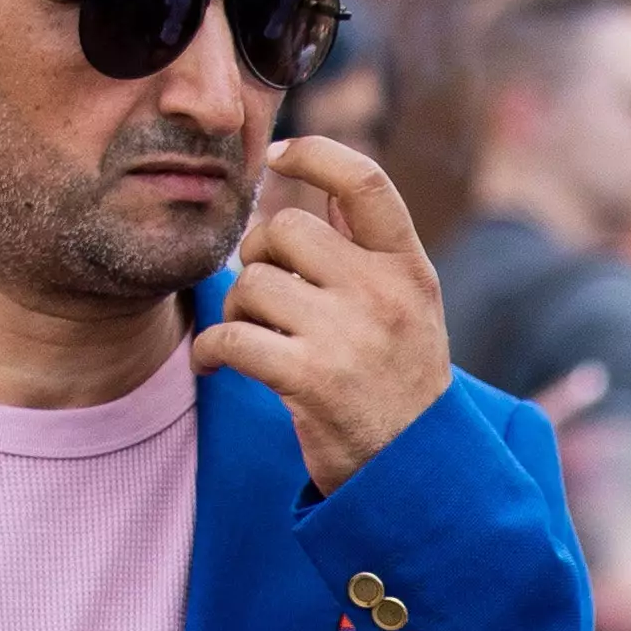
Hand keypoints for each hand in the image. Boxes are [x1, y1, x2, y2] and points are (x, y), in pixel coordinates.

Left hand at [191, 138, 451, 491]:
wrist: (418, 475)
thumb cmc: (401, 385)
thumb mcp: (410, 310)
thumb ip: (370, 248)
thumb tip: (324, 181)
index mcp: (409, 272)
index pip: (365, 183)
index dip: (316, 154)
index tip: (280, 155)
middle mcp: (383, 297)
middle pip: (285, 230)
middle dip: (260, 256)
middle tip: (267, 294)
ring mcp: (348, 338)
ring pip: (252, 283)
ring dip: (238, 309)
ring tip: (253, 336)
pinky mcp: (310, 381)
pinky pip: (232, 337)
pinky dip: (211, 350)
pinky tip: (216, 363)